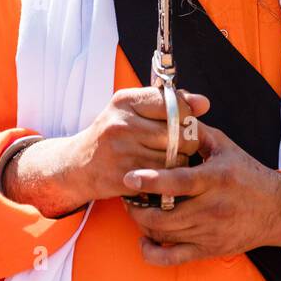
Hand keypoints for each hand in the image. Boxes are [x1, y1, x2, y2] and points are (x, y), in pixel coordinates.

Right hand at [4, 87, 209, 217]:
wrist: (77, 166)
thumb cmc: (113, 135)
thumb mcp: (132, 110)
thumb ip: (167, 103)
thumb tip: (204, 103)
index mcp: (125, 101)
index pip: (174, 104)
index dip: (188, 115)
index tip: (186, 122)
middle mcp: (121, 123)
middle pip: (179, 134)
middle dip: (188, 143)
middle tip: (181, 147)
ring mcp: (121, 151)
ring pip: (175, 159)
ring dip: (179, 164)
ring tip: (168, 161)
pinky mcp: (123, 177)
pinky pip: (163, 179)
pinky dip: (167, 179)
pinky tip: (160, 176)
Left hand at [120, 122, 280, 265]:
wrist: (277, 210)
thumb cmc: (247, 174)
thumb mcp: (226, 147)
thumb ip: (197, 132)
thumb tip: (171, 115)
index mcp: (215, 179)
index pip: (179, 182)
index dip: (152, 180)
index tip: (130, 177)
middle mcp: (212, 208)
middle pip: (164, 215)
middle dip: (137, 207)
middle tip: (128, 194)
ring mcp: (209, 232)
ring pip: (164, 235)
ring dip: (142, 224)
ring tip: (134, 209)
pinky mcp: (209, 250)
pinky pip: (173, 258)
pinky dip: (152, 252)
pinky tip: (144, 240)